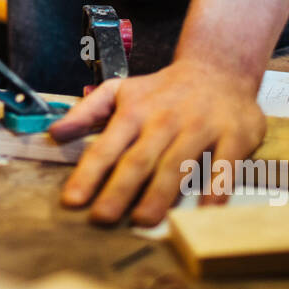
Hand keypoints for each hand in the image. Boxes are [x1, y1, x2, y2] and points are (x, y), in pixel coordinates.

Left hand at [48, 59, 266, 225]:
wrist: (218, 68)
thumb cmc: (162, 89)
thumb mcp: (119, 90)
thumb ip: (86, 112)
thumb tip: (54, 133)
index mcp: (134, 111)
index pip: (106, 147)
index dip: (88, 174)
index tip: (72, 201)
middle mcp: (164, 120)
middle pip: (139, 160)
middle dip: (119, 190)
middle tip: (102, 218)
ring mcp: (200, 127)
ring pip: (176, 164)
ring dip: (159, 194)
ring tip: (143, 221)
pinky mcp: (234, 135)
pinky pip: (224, 165)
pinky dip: (215, 187)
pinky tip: (203, 210)